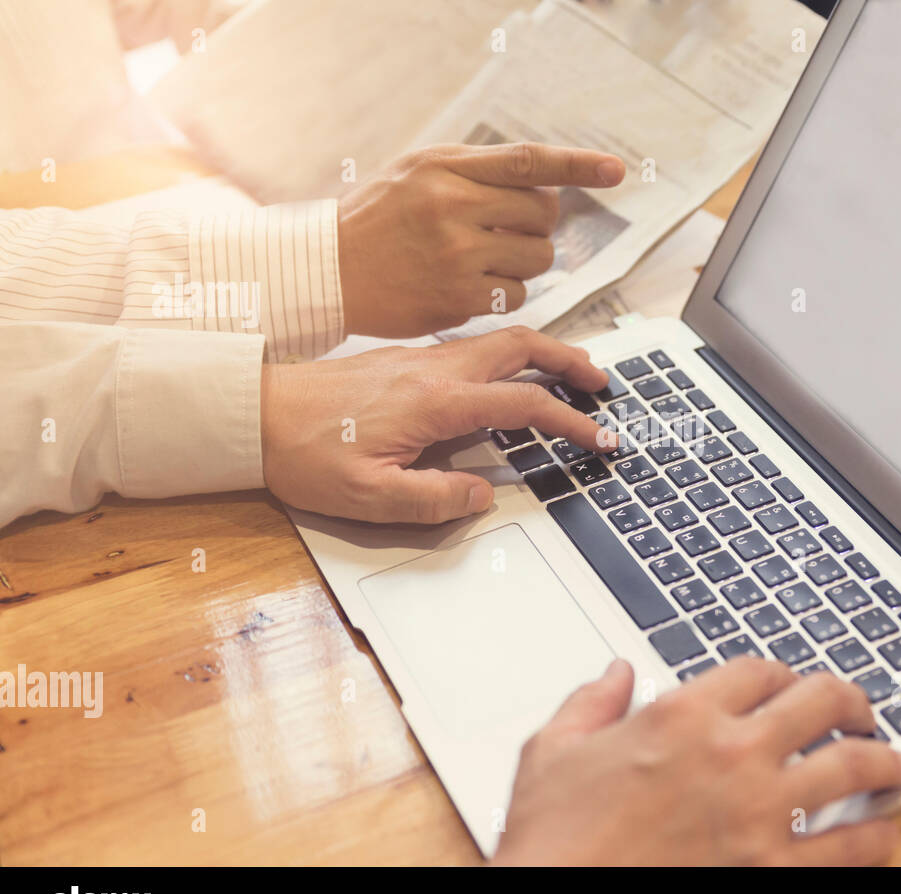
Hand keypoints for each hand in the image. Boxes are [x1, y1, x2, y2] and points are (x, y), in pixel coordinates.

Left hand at [259, 326, 617, 522]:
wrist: (253, 413)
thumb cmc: (304, 453)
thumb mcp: (369, 497)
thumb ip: (434, 500)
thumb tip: (483, 497)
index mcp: (437, 402)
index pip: (525, 405)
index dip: (572, 422)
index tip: (601, 438)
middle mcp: (435, 370)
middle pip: (522, 347)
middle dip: (571, 359)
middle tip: (602, 382)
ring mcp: (420, 360)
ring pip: (499, 342)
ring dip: (542, 353)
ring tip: (569, 374)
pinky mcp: (405, 362)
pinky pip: (473, 350)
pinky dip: (509, 357)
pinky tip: (507, 379)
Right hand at [337, 143, 625, 337]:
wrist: (331, 270)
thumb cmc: (380, 218)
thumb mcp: (417, 172)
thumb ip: (476, 170)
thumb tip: (546, 182)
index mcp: (445, 167)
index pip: (527, 161)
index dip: (577, 164)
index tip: (617, 171)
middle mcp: (452, 206)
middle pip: (543, 213)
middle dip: (538, 223)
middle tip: (508, 228)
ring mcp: (457, 255)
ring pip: (537, 258)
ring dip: (523, 260)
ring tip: (481, 256)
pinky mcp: (459, 298)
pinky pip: (517, 295)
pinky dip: (504, 292)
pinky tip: (470, 285)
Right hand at [492, 657, 900, 865]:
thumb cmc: (554, 840)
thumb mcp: (552, 751)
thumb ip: (591, 703)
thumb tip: (615, 673)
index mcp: (681, 715)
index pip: (761, 670)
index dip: (784, 673)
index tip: (790, 685)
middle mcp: (731, 753)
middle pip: (822, 701)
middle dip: (852, 702)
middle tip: (861, 713)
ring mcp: (759, 813)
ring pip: (852, 768)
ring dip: (883, 761)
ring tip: (894, 764)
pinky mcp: (772, 871)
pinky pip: (849, 849)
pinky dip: (877, 836)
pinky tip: (882, 832)